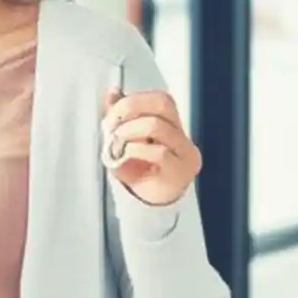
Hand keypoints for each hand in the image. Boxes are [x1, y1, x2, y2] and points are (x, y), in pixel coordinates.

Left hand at [100, 89, 200, 205]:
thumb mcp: (126, 140)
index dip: (134, 100)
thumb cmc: (139, 171)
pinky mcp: (180, 171)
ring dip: (130, 130)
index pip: (160, 98)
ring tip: (118, 141)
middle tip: (113, 123)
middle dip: (131, 108)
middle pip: (163, 105)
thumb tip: (112, 92)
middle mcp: (182, 135)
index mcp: (172, 124)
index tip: (112, 111)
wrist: (149, 205)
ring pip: (158, 126)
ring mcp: (185, 153)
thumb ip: (121, 116)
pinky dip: (137, 149)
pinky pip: (159, 152)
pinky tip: (127, 154)